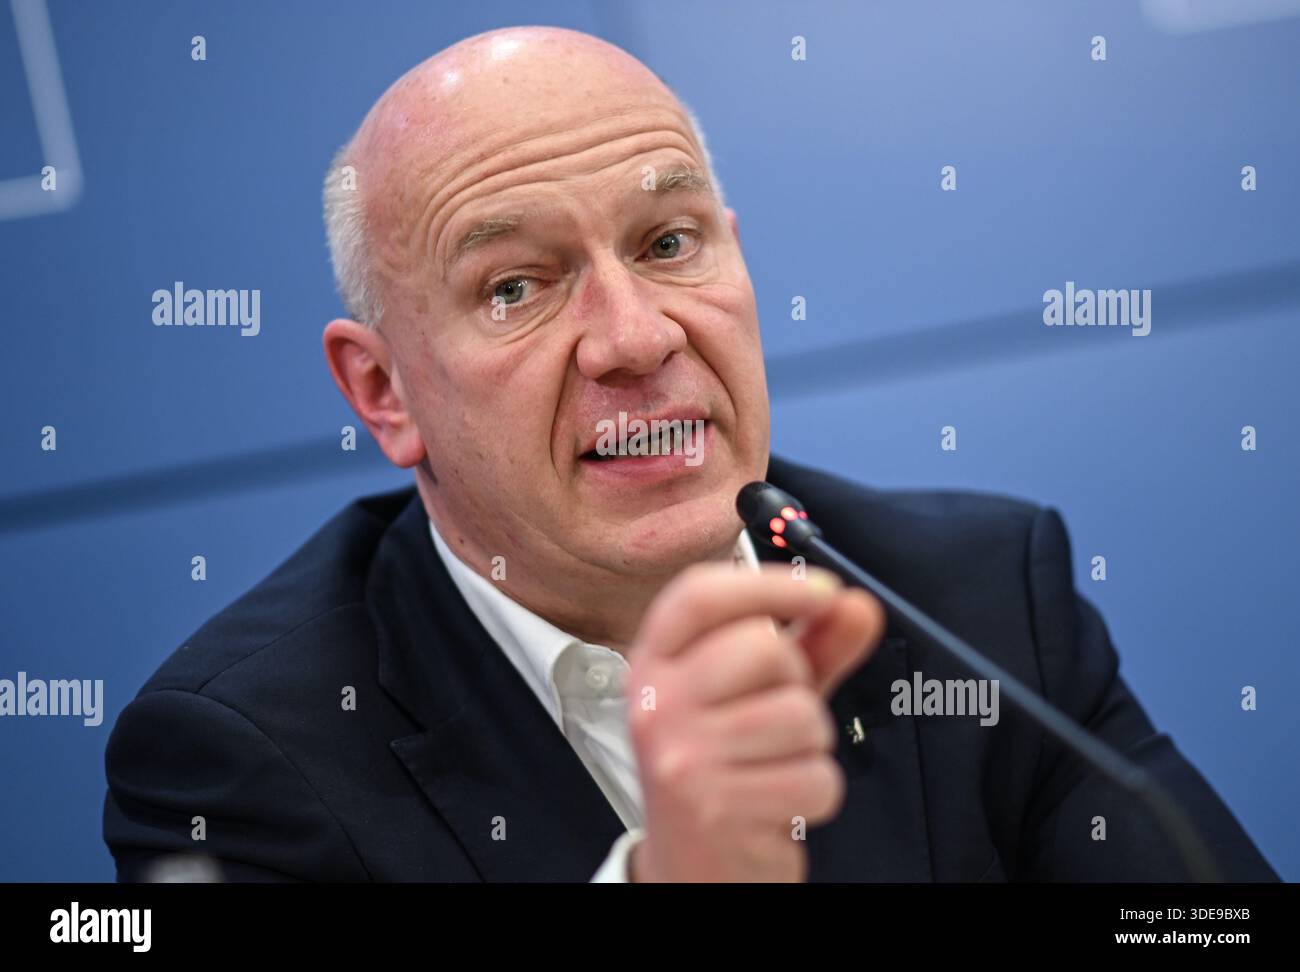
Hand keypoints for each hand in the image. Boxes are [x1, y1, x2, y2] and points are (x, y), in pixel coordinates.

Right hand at [624, 561, 884, 881]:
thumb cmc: (725, 769)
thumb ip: (811, 646)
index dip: (769, 583)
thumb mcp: (759, 696)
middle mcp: (655, 705)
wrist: (691, 868)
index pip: (700, 596)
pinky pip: (814, 777)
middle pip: (765, 648)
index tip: (823, 592)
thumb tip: (855, 606)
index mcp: (655, 664)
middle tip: (775, 717)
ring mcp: (680, 757)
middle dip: (798, 682)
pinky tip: (781, 801)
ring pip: (800, 715)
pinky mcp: (715, 809)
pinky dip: (817, 793)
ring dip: (811, 743)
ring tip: (776, 762)